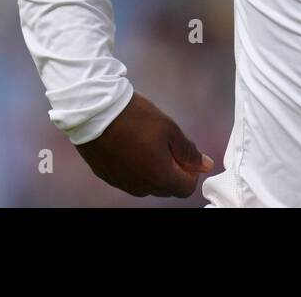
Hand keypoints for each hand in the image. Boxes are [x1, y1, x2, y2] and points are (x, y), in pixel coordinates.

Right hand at [75, 91, 213, 197]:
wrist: (95, 112)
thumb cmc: (135, 118)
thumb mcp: (170, 130)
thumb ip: (189, 152)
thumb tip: (205, 166)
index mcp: (159, 177)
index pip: (186, 189)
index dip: (191, 172)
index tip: (185, 154)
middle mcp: (140, 187)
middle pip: (166, 188)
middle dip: (174, 171)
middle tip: (167, 144)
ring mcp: (121, 183)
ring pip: (147, 184)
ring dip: (154, 169)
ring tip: (148, 142)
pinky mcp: (107, 176)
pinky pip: (129, 179)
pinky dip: (136, 167)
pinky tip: (132, 145)